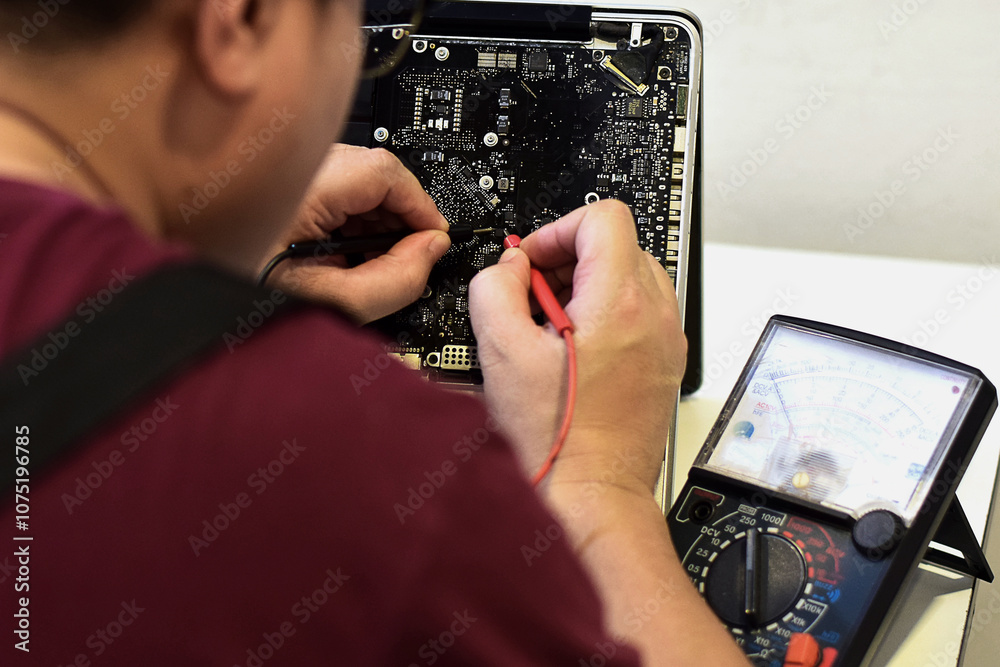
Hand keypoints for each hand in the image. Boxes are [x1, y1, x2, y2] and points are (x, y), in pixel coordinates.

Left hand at [261, 144, 450, 322]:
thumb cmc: (247, 294)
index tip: (434, 238)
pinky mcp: (285, 183)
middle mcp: (295, 169)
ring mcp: (288, 173)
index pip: (386, 171)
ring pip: (358, 182)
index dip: (421, 205)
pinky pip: (336, 190)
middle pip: (376, 173)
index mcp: (304, 190)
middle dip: (400, 216)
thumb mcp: (333, 301)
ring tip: (368, 262)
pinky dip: (353, 221)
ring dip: (377, 220)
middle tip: (406, 256)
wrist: (199, 294)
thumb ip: (394, 280)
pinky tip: (345, 254)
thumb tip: (430, 252)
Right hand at [468, 200, 686, 493]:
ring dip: (589, 286)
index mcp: (620, 302)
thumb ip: (495, 288)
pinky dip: (607, 316)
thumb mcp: (502, 353)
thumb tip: (510, 267)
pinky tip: (574, 354)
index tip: (533, 261)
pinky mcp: (664, 366)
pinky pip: (640, 315)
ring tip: (552, 328)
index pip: (604, 217)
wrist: (592, 497)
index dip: (558, 230)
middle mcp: (655, 317)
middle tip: (534, 296)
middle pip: (619, 245)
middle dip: (570, 260)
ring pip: (632, 278)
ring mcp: (666, 343)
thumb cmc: (557, 440)